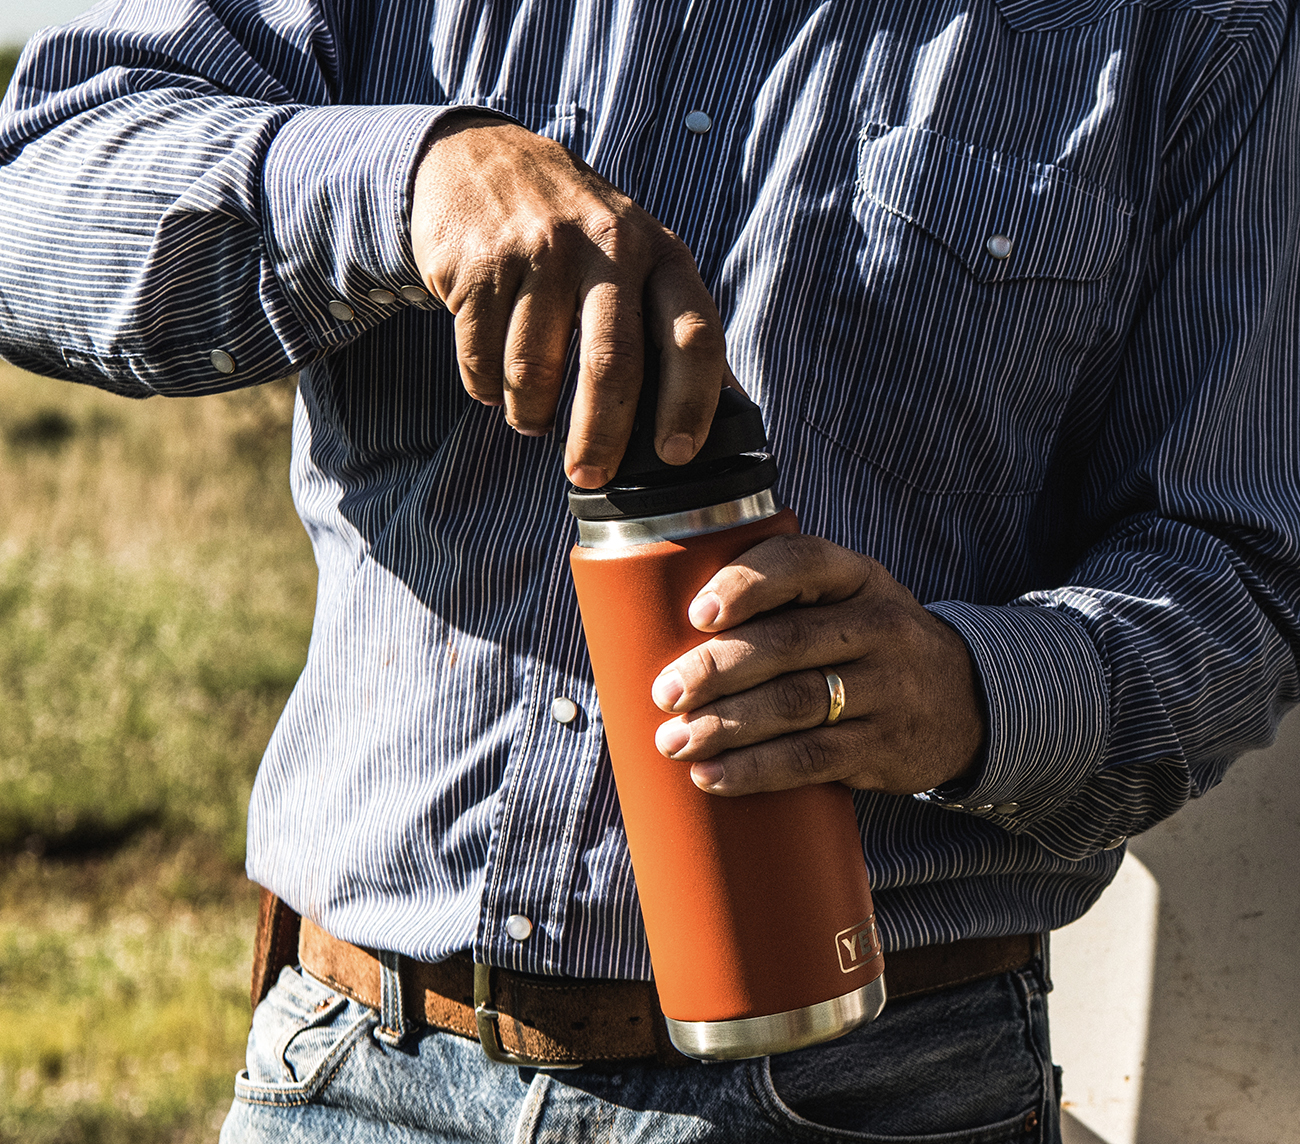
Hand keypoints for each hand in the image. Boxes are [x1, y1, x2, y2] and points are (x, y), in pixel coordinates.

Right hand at [411, 112, 728, 487]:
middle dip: (601, 437)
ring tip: (531, 418)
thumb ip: (675, 324)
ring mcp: (539, 250)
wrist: (480, 160)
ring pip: (534, 372)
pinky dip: (486, 390)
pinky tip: (495, 382)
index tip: (675, 454)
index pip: (693, 337)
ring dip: (530, 415)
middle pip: (612, 365)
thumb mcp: (642, 257)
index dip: (690, 405)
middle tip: (588, 476)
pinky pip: (482, 360)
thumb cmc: (579, 229)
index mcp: (661, 253)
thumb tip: (730, 408)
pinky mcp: (480, 265)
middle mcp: (606, 245)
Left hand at [650, 535, 985, 796]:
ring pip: (796, 705)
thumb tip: (658, 625)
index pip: (803, 563)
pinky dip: (757, 770)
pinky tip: (714, 776)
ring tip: (675, 740)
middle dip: (718, 669)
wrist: (965, 702)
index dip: (748, 584)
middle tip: (665, 692)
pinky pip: (813, 759)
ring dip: (726, 726)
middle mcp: (878, 626)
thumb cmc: (867, 645)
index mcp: (858, 577)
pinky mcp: (884, 746)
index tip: (698, 613)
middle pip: (788, 642)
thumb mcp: (846, 601)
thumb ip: (779, 602)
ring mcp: (887, 689)